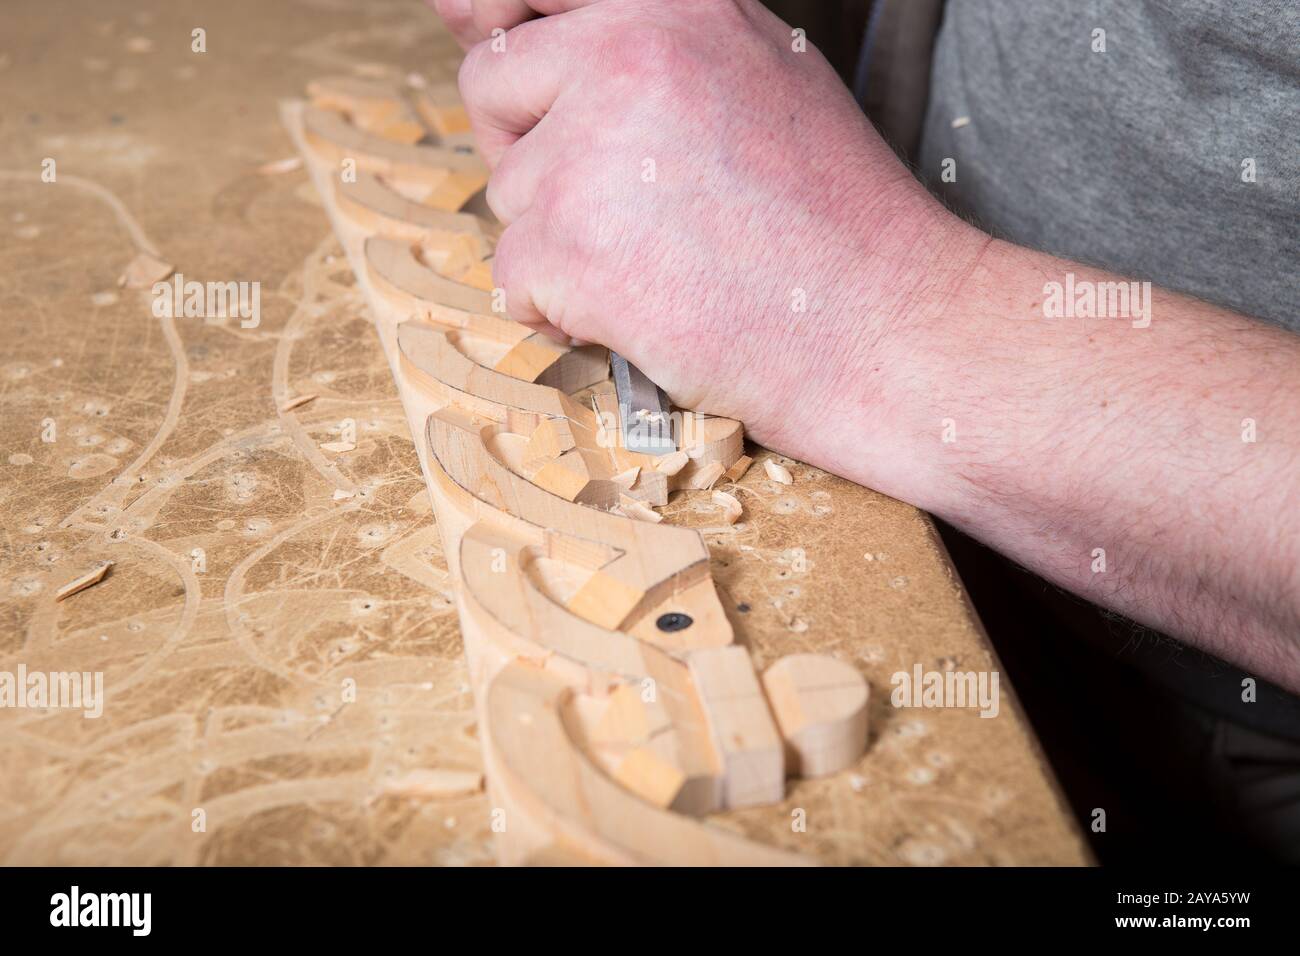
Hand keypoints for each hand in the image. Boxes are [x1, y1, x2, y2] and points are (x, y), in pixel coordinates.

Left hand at [451, 0, 980, 462]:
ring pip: (507, 193)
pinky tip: (637, 311)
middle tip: (608, 203)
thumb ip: (656, 44)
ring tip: (658, 264)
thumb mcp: (761, 74)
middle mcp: (623, 58)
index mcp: (670, 7)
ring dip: (558, 239)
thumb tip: (521, 25)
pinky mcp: (570, 249)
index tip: (509, 81)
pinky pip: (510, 278)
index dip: (512, 49)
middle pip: (492, 87)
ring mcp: (589, 154)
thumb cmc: (832, 218)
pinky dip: (557, 309)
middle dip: (529, 149)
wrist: (882, 327)